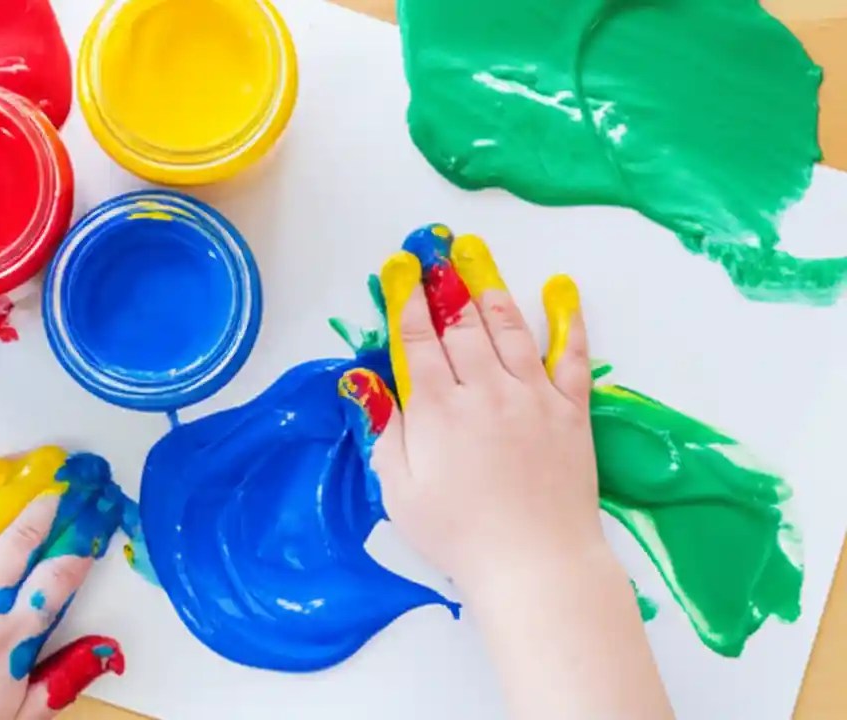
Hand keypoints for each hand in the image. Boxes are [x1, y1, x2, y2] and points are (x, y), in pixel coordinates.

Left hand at [0, 490, 122, 719]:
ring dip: (2, 497)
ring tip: (21, 474)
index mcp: (6, 640)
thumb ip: (60, 682)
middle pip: (20, 540)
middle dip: (46, 507)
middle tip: (62, 485)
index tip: (93, 524)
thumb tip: (105, 652)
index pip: (57, 579)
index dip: (80, 546)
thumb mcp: (12, 717)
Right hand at [340, 226, 671, 718]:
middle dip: (445, 284)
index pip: (418, 341)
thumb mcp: (400, 490)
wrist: (536, 564)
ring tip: (477, 257)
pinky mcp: (570, 412)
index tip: (401, 270)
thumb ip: (383, 429)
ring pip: (509, 329)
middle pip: (461, 325)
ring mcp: (532, 397)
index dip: (408, 302)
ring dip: (490, 290)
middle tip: (436, 249)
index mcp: (437, 409)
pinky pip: (571, 356)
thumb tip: (363, 379)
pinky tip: (562, 291)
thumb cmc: (458, 534)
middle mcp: (484, 390)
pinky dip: (568, 321)